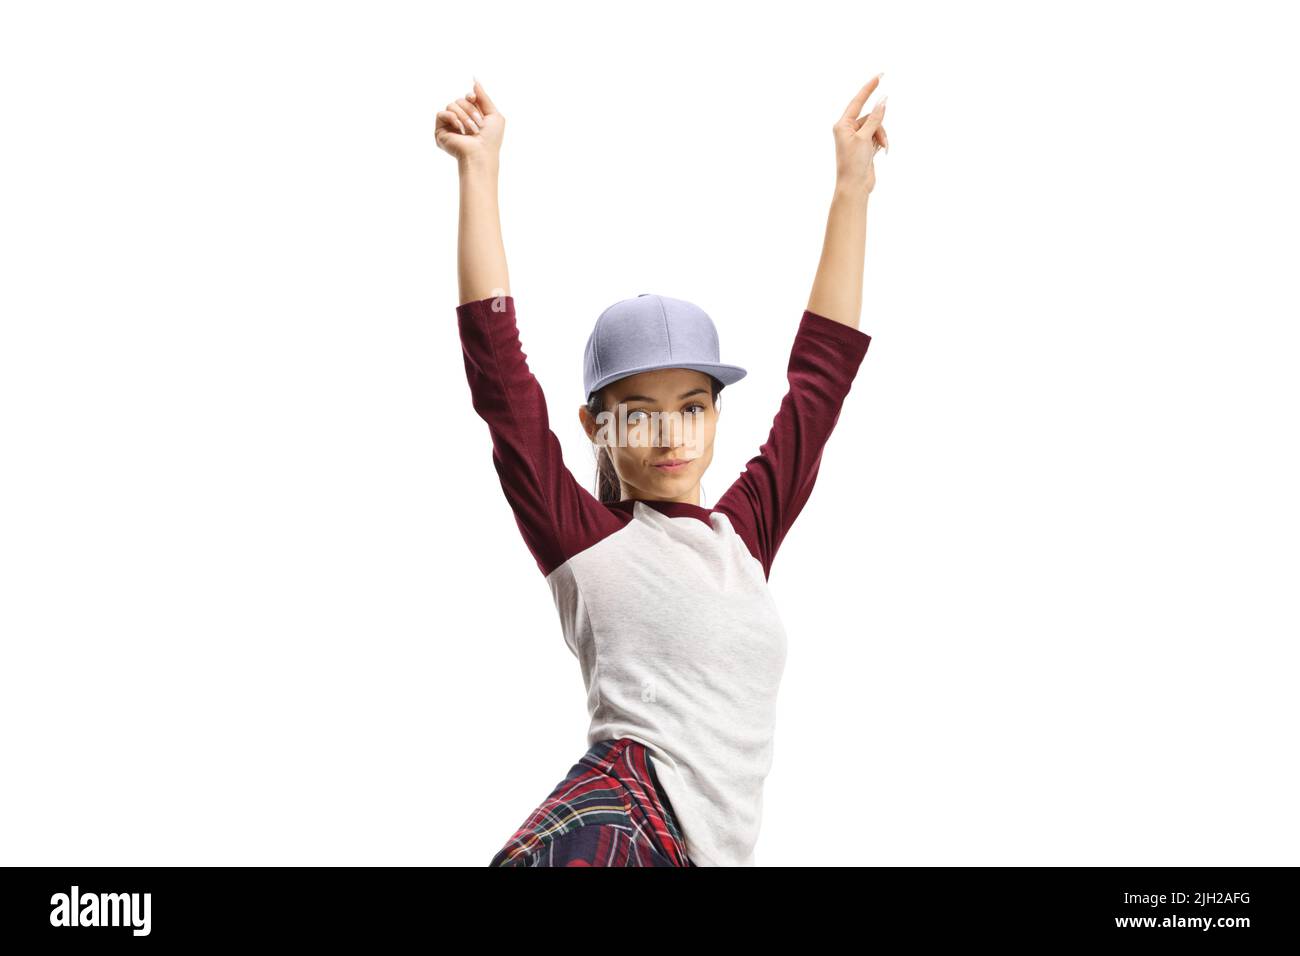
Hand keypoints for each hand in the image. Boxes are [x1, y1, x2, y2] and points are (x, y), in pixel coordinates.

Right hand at [436, 79, 504, 165]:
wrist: (481, 153)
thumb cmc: (490, 139)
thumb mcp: (493, 115)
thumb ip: (484, 97)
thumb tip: (475, 81)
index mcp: (472, 117)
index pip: (467, 98)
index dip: (470, 96)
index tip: (473, 98)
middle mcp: (461, 120)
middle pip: (460, 100)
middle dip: (470, 110)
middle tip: (478, 124)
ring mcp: (450, 126)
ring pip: (451, 105)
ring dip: (463, 116)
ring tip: (470, 130)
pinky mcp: (440, 131)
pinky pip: (441, 113)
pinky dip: (452, 118)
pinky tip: (459, 129)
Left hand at [833, 74, 888, 195]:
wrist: (855, 186)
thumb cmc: (854, 164)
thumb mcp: (865, 138)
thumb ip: (875, 118)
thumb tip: (883, 101)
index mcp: (842, 125)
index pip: (857, 101)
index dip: (869, 88)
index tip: (880, 76)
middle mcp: (848, 130)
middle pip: (871, 117)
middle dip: (880, 126)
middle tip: (880, 141)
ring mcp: (857, 138)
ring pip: (877, 127)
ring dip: (882, 136)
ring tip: (882, 148)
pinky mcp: (864, 146)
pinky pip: (878, 136)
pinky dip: (881, 142)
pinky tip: (882, 152)